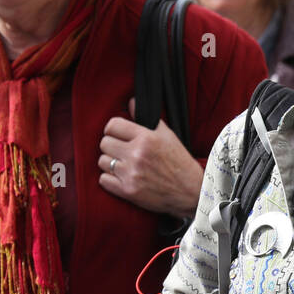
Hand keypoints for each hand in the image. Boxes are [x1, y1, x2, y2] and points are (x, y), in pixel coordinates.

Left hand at [99, 98, 203, 216]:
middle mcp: (137, 154)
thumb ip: (146, 118)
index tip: (118, 135)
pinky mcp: (128, 191)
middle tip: (122, 151)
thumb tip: (131, 102)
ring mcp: (131, 173)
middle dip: (112, 146)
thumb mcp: (167, 135)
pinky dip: (110, 179)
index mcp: (146, 138)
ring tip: (124, 165)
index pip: (112, 125)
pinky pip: (103, 180)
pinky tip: (121, 177)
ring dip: (111, 163)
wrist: (190, 191)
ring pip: (102, 161)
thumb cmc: (180, 162)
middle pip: (104, 143)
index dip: (114, 130)